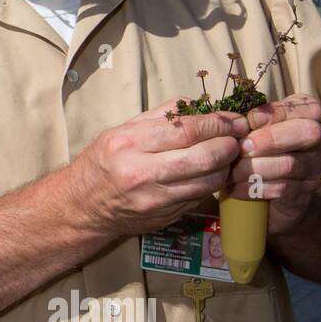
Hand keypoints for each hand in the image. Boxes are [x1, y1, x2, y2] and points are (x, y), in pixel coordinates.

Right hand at [69, 98, 248, 237]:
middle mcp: (141, 173)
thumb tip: (199, 104)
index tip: (232, 120)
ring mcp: (153, 199)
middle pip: (203, 157)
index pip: (186, 130)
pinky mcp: (163, 217)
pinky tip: (210, 173)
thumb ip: (161, 115)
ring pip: (207, 181)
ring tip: (227, 156)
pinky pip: (198, 197)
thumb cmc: (103, 162)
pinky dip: (211, 183)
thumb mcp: (123, 130)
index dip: (217, 123)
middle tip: (237, 138)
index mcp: (129, 144)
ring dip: (226, 167)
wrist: (83, 206)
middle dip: (228, 145)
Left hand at [226, 93, 320, 235]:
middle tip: (241, 148)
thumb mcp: (252, 129)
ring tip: (232, 171)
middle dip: (270, 139)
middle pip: (308, 133)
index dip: (276, 112)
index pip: (305, 106)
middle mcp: (315, 140)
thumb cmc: (253, 149)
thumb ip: (250, 120)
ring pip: (290, 164)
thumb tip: (238, 121)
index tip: (249, 120)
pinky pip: (282, 189)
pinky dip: (254, 188)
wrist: (263, 194)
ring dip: (255, 168)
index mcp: (306, 116)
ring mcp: (313, 169)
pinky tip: (236, 188)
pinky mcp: (303, 194)